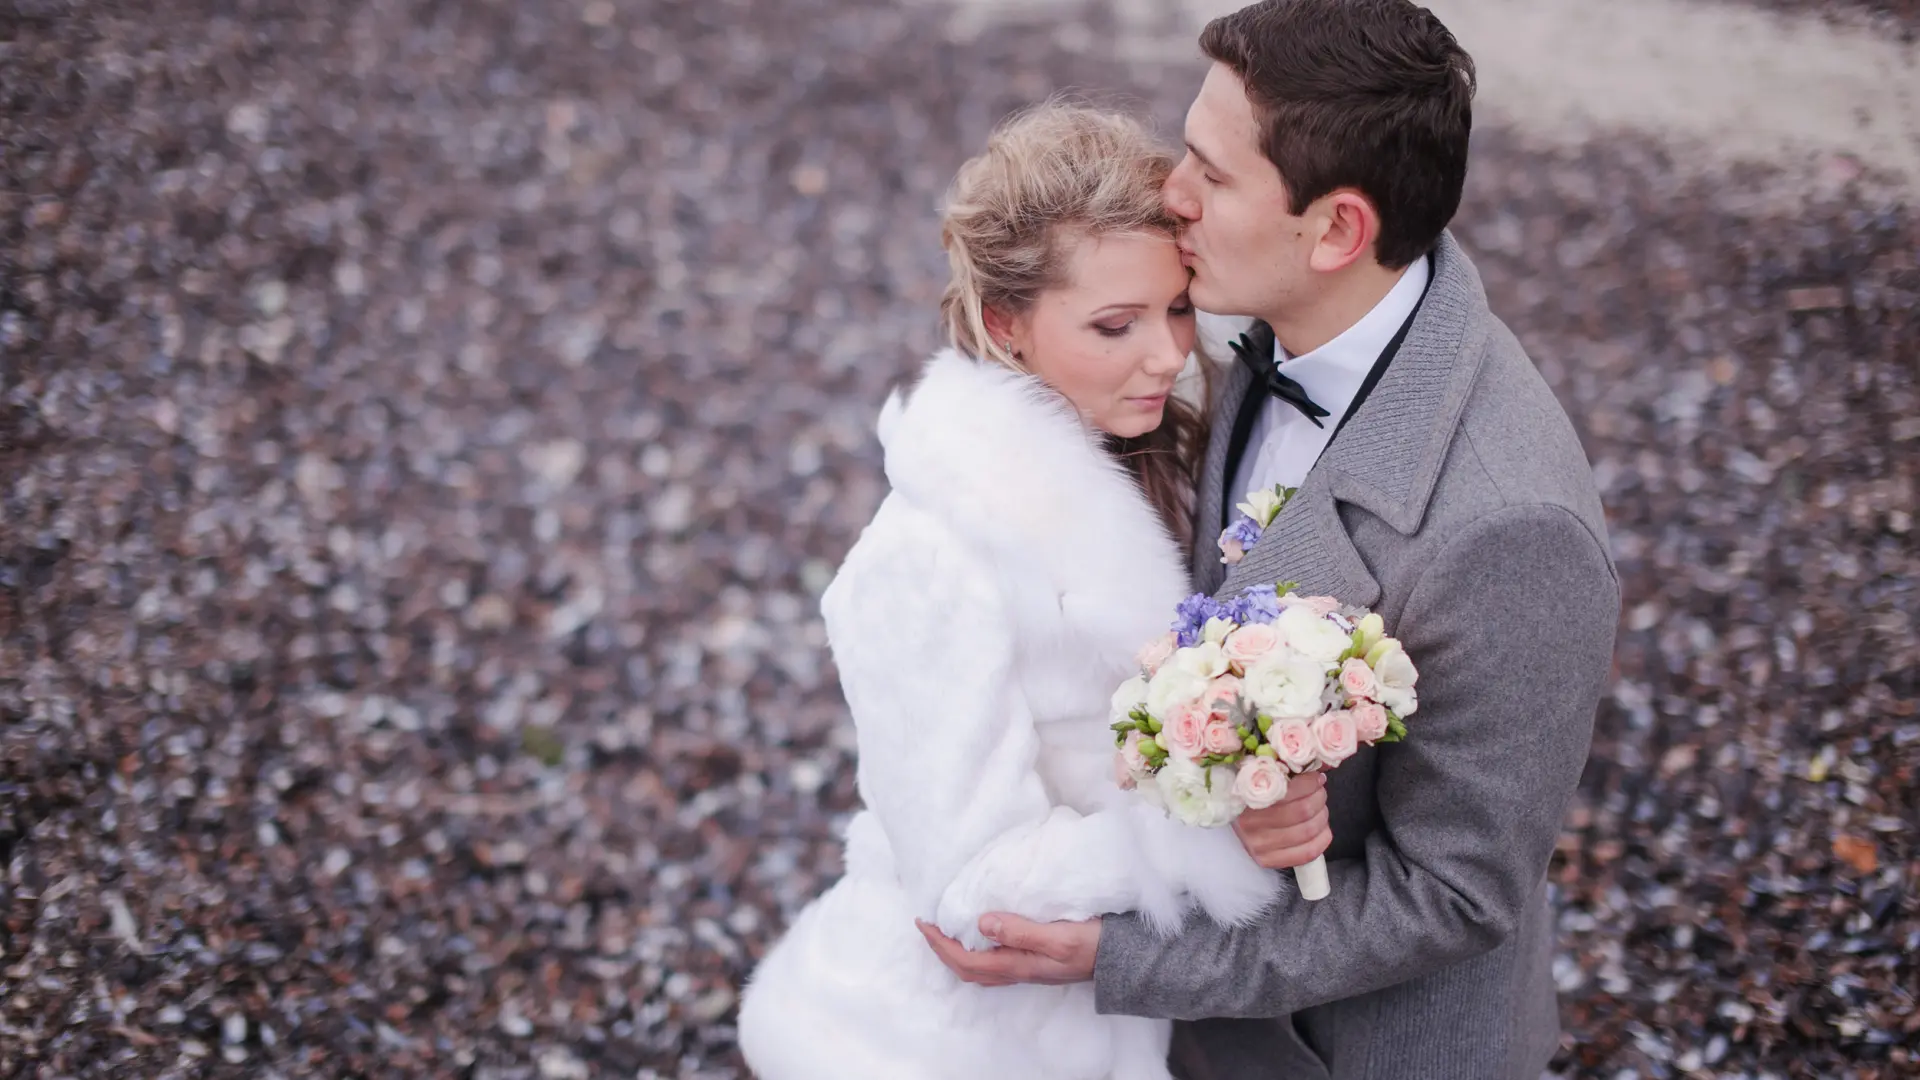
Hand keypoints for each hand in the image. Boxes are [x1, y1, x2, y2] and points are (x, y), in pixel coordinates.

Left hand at [915, 914, 1100, 986]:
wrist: (1120, 961)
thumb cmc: (1092, 946)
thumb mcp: (1058, 935)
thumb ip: (1020, 930)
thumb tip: (982, 923)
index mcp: (1017, 964)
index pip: (966, 959)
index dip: (940, 943)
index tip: (924, 922)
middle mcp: (1016, 971)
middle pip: (966, 968)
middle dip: (941, 949)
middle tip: (926, 926)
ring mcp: (1025, 969)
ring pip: (978, 967)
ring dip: (956, 952)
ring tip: (945, 931)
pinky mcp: (1033, 962)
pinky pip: (993, 962)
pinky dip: (975, 951)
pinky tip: (979, 936)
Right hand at [1233, 771, 1330, 868]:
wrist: (1229, 827)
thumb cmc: (1250, 799)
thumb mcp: (1260, 782)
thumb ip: (1284, 773)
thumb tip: (1319, 766)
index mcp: (1246, 796)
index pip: (1290, 790)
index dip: (1311, 783)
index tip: (1316, 777)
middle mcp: (1250, 824)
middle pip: (1303, 810)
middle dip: (1319, 798)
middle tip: (1319, 792)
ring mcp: (1258, 845)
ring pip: (1308, 830)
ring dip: (1322, 817)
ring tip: (1320, 809)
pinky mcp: (1266, 861)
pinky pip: (1306, 853)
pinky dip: (1322, 840)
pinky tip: (1322, 830)